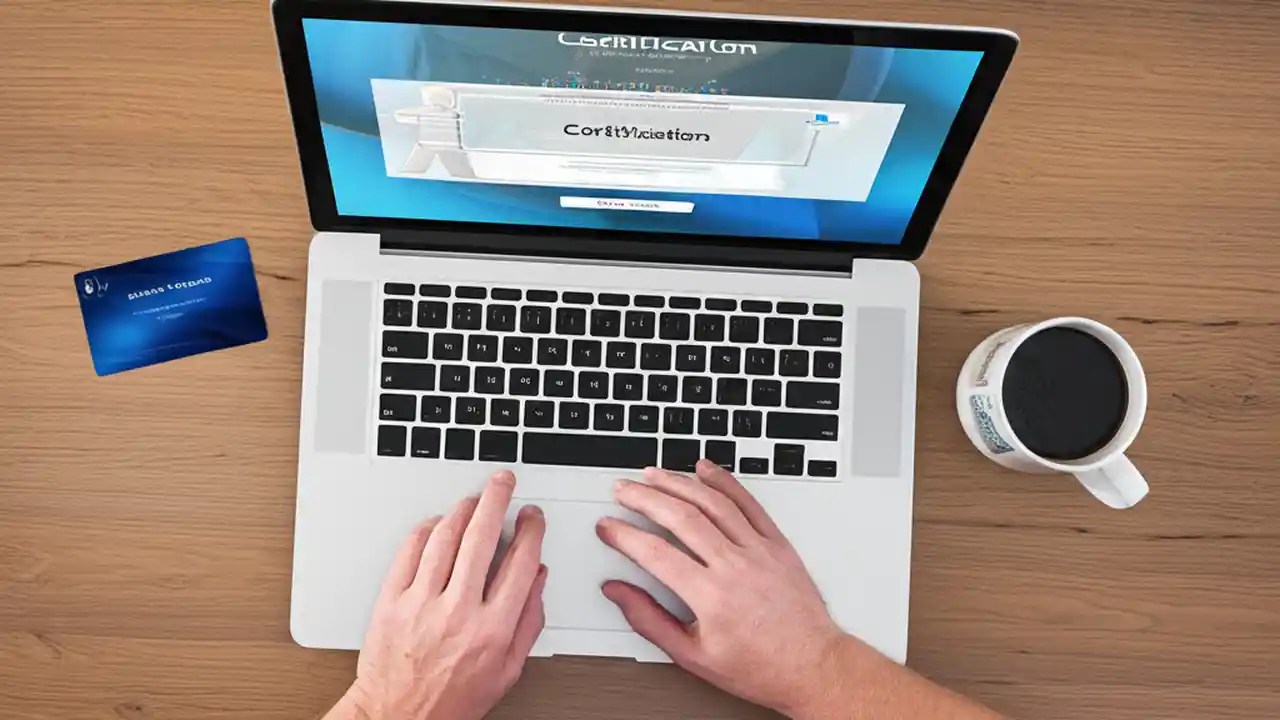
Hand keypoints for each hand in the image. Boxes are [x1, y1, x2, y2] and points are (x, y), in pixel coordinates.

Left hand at [330, 471, 546, 719]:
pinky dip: (425, 530)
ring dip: (462, 510)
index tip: (532, 517)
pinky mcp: (391, 601)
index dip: (531, 531)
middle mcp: (458, 612)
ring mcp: (421, 604)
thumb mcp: (508, 670)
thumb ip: (528, 621)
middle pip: (482, 538)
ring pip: (445, 538)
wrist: (398, 717)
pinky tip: (437, 524)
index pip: (520, 563)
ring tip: (473, 500)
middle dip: (497, 501)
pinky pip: (409, 552)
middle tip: (502, 484)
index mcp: (492, 629)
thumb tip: (538, 578)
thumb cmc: (452, 699)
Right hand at [597, 461, 846, 716]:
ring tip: (653, 474)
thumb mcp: (693, 656)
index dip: (625, 536)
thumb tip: (618, 593)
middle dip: (645, 498)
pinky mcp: (778, 543)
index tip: (608, 527)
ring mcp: (759, 551)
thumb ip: (649, 620)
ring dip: (678, 482)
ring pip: (713, 503)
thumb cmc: (759, 666)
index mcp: (711, 597)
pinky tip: (705, 469)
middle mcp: (735, 567)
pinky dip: (725, 481)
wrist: (812, 666)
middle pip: (681, 517)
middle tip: (622, 490)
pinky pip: (749, 503)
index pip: (655, 553)